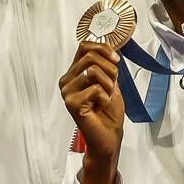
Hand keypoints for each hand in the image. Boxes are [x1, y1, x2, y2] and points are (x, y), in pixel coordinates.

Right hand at [59, 43, 124, 183]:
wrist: (108, 138)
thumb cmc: (108, 113)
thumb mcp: (110, 82)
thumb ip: (105, 64)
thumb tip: (107, 46)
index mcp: (74, 73)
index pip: (84, 46)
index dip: (103, 48)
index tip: (116, 60)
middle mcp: (67, 81)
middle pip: (90, 57)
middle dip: (110, 70)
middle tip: (111, 87)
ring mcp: (67, 92)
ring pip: (93, 71)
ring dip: (108, 85)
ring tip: (105, 98)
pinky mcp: (72, 103)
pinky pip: (95, 88)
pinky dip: (105, 97)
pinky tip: (100, 107)